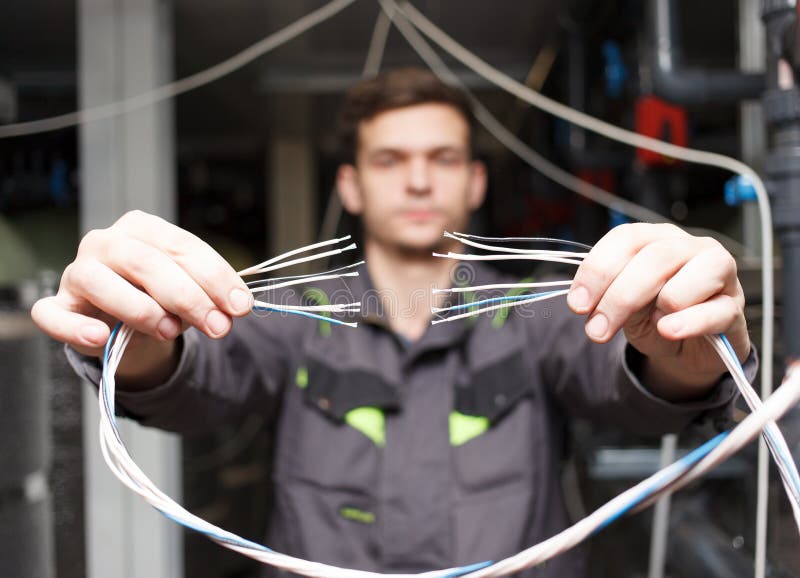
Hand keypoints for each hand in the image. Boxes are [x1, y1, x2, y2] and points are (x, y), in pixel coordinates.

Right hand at [31, 210, 251, 380]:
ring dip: (142, 309)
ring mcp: (77, 272)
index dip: (215, 277)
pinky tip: (101, 336)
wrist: (125, 324)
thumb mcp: (190, 292)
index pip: (182, 246)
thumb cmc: (159, 298)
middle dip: (188, 297)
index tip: (240, 306)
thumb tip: (236, 307)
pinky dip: (75, 327)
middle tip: (217, 326)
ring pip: (101, 282)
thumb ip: (210, 294)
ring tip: (170, 332)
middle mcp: (106, 243)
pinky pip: (52, 315)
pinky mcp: (57, 305)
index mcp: (143, 228)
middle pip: (147, 262)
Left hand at [566, 223, 749, 397]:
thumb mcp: (623, 305)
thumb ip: (608, 295)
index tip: (577, 304)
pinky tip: (669, 331)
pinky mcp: (734, 305)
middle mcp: (689, 247)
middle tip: (597, 330)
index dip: (597, 270)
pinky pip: (711, 312)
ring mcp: (718, 273)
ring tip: (655, 325)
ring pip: (681, 284)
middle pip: (651, 261)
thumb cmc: (654, 315)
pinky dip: (685, 324)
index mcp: (655, 238)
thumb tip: (585, 302)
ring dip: (657, 310)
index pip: (625, 239)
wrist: (688, 347)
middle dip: (618, 299)